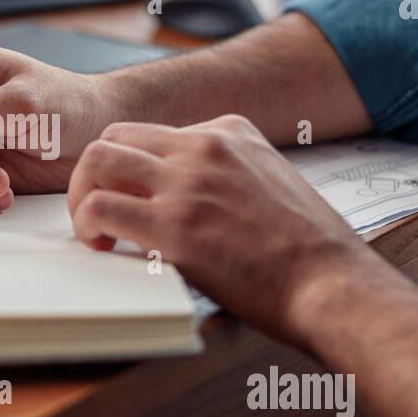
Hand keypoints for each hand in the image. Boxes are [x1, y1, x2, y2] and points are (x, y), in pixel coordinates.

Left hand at [66, 114, 385, 343]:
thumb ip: (228, 177)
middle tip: (96, 211)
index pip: (152, 133)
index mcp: (230, 132)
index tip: (130, 198)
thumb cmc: (310, 251)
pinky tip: (103, 247)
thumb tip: (188, 196)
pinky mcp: (174, 227)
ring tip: (94, 231)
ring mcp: (188, 183)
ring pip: (97, 162)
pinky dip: (87, 226)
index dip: (131, 169)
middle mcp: (205, 148)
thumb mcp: (271, 183)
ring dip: (82, 196)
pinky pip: (100, 208)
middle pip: (115, 137)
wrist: (334, 284)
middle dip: (94, 174)